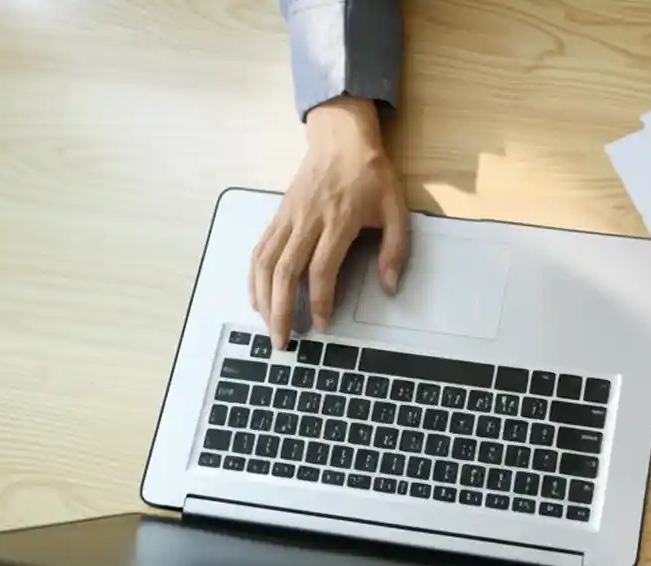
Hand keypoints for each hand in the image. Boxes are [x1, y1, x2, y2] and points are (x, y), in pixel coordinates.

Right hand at [250, 97, 408, 347]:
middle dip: (280, 311)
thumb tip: (389, 286)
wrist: (341, 138)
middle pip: (283, 272)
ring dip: (262, 299)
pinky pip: (259, 250)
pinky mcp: (278, 214)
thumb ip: (395, 248)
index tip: (323, 325)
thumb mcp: (396, 208)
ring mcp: (288, 217)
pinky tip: (258, 298)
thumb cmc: (372, 175)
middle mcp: (307, 221)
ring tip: (268, 327)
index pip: (320, 270)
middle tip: (282, 342)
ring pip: (264, 263)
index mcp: (338, 221)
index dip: (319, 301)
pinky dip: (254, 278)